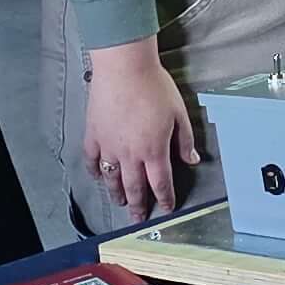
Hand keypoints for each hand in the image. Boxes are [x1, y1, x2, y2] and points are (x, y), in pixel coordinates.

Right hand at [80, 41, 200, 218]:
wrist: (124, 66)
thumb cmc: (154, 86)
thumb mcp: (178, 113)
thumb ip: (185, 140)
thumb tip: (192, 159)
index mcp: (154, 150)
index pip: (161, 183)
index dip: (165, 198)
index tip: (166, 208)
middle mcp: (130, 154)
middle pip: (134, 187)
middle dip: (138, 206)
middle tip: (138, 218)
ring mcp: (109, 145)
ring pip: (111, 178)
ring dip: (116, 193)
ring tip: (119, 202)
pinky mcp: (94, 134)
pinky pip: (92, 159)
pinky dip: (95, 170)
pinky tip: (98, 176)